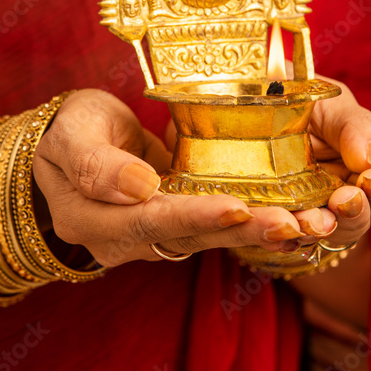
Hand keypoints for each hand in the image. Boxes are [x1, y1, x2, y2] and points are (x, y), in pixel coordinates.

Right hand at [33, 90, 350, 265]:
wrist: (67, 143)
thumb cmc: (66, 130)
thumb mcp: (71, 133)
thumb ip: (94, 162)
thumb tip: (139, 188)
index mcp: (90, 219)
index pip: (148, 220)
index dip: (193, 216)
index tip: (235, 208)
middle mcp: (123, 241)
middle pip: (187, 238)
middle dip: (241, 233)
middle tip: (291, 225)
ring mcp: (149, 238)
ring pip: (206, 238)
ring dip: (255, 234)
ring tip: (303, 226)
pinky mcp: (174, 227)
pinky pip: (213, 229)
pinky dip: (250, 225)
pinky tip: (292, 220)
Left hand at [285, 75, 370, 251]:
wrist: (260, 98)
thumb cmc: (309, 102)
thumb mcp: (337, 107)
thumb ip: (360, 130)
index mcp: (362, 175)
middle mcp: (337, 200)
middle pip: (355, 223)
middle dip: (352, 215)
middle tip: (344, 200)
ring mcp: (304, 211)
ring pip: (317, 233)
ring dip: (317, 228)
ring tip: (310, 219)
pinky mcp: (269, 216)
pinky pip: (275, 232)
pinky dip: (278, 232)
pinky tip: (277, 225)